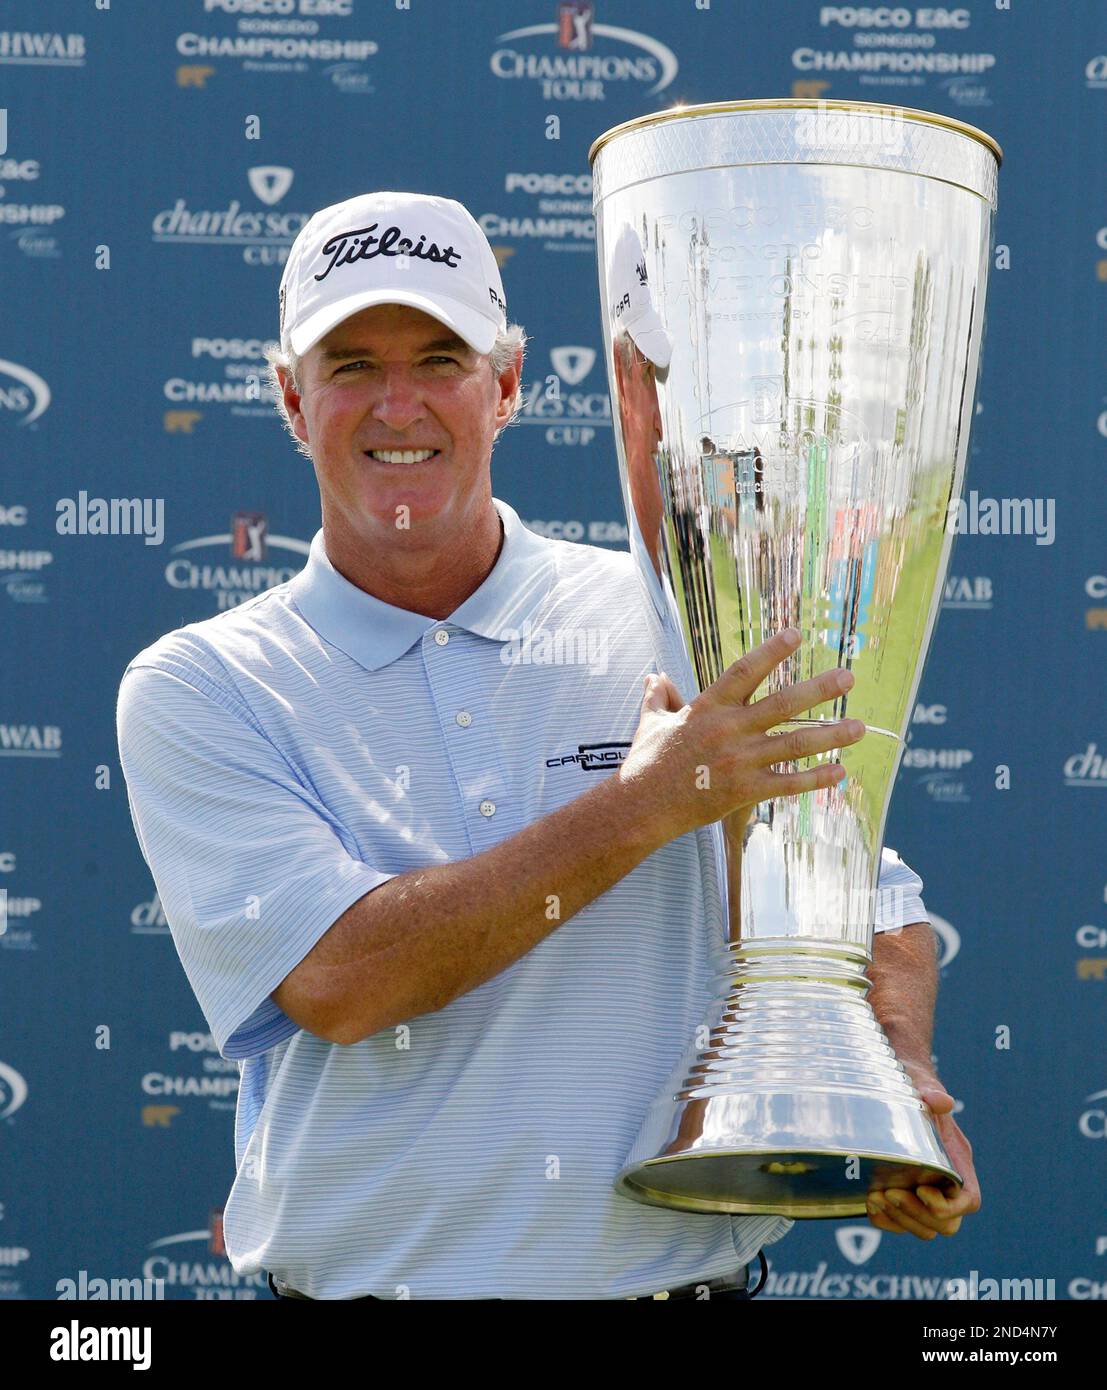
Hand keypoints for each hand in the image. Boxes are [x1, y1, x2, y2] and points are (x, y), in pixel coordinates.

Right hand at [619, 628, 865, 840]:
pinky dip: (815, 779)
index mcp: (708, 707)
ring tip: (859, 727)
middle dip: (819, 689)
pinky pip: (788, 783)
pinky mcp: (745, 791)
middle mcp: (729, 730)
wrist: (640, 806)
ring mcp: (740, 762)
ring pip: (794, 744)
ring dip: (831, 735)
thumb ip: (658, 697)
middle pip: (782, 704)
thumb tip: (654, 676)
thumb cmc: (646, 762)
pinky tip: (839, 772)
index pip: (745, 671)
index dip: (771, 651)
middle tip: (848, 677)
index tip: (797, 634)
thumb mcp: (650, 722)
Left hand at [866, 1065, 980, 1238]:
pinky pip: (900, 1224)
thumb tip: (940, 1100)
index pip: (969, 1200)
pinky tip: (868, 1201)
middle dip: (918, 1214)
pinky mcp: (902, 1195)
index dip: (950, 1206)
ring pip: (924, 1229)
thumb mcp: (922, 1085)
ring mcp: (924, 1191)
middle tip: (889, 1192)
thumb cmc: (915, 1087)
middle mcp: (945, 1182)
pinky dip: (886, 1221)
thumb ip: (932, 1092)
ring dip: (900, 1219)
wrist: (897, 1087)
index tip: (922, 1189)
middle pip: (947, 1224)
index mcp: (957, 1160)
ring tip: (875, 1196)